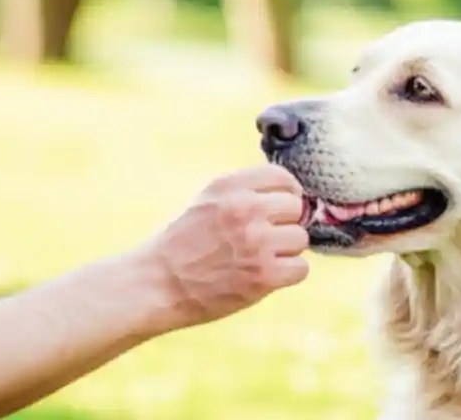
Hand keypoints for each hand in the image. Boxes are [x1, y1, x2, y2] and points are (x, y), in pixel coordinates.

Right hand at [139, 165, 310, 331]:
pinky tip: (266, 276)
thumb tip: (287, 194)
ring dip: (286, 251)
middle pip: (295, 207)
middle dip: (284, 223)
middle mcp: (246, 209)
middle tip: (265, 238)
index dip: (286, 194)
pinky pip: (301, 269)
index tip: (280, 208)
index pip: (281, 177)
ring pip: (301, 239)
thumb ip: (243, 193)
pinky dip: (287, 275)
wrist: (159, 283)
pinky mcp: (264, 275)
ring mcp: (257, 242)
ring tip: (261, 259)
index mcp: (230, 186)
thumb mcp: (207, 201)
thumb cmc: (182, 244)